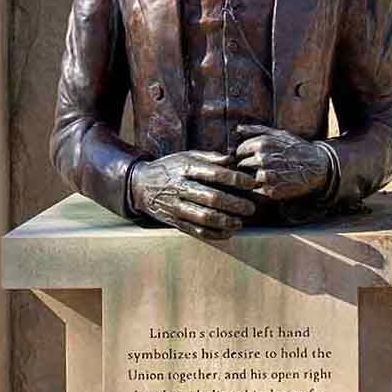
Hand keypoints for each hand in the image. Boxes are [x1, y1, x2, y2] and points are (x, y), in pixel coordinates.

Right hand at [130, 151, 256, 239]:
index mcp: (186, 168)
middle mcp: (181, 187)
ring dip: (226, 222)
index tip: (251, 183)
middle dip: (235, 204)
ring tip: (240, 222)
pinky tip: (228, 232)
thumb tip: (233, 159)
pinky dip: (214, 234)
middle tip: (251, 207)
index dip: (235, 179)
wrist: (141, 185)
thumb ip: (210, 158)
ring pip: (205, 218)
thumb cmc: (170, 168)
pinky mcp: (174, 222)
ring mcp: (176, 207)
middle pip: (212, 198)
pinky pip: (196, 231)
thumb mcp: (187, 156)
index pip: (215, 174)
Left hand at [235, 125, 330, 201]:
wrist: (316, 167)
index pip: (238, 151)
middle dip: (246, 167)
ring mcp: (266, 176)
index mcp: (261, 144)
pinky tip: (269, 184)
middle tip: (257, 168)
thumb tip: (237, 129)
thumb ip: (256, 130)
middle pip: (241, 166)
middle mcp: (262, 159)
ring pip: (247, 179)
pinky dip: (258, 189)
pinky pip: (255, 191)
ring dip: (251, 179)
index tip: (249, 158)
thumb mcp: (278, 134)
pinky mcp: (271, 191)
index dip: (242, 155)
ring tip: (264, 176)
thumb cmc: (296, 149)